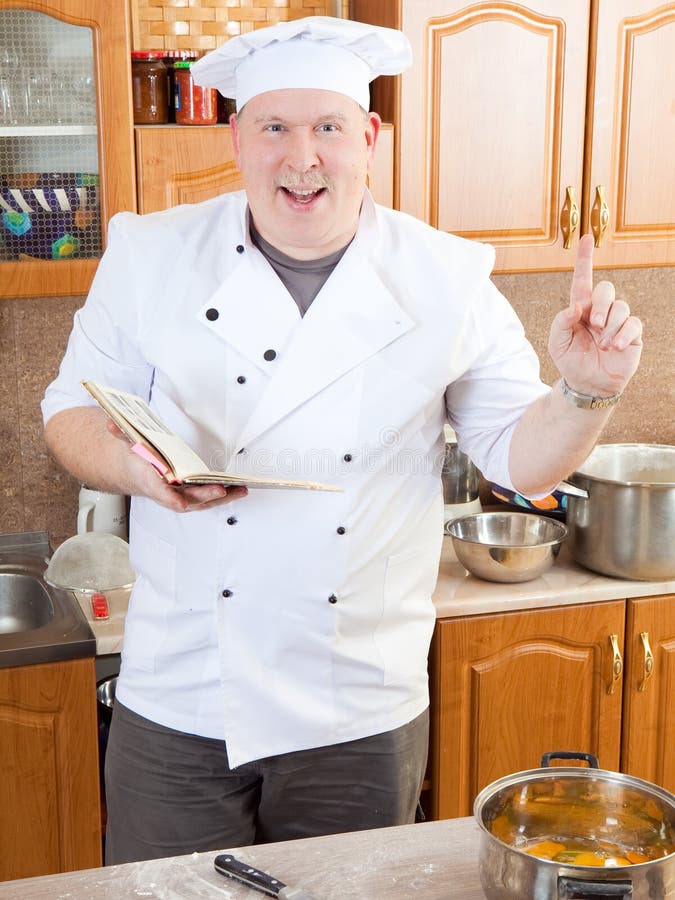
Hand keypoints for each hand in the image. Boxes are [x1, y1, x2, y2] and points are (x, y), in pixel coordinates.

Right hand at [105, 419, 247, 511]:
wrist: (139, 475)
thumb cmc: (138, 461)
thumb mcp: (129, 444)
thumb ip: (122, 434)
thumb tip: (112, 422)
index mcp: (151, 484)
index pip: (160, 494)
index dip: (170, 499)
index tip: (181, 504)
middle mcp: (168, 494)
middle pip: (187, 499)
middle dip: (204, 495)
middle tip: (220, 489)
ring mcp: (182, 497)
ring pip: (203, 501)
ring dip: (223, 497)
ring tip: (241, 489)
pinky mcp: (193, 495)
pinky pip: (210, 497)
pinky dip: (226, 494)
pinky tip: (240, 488)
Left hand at [548, 234, 642, 396]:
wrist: (587, 384)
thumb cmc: (571, 361)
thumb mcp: (557, 343)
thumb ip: (561, 322)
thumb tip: (576, 307)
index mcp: (581, 308)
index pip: (583, 279)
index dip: (584, 259)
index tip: (585, 238)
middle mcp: (601, 310)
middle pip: (606, 289)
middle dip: (600, 305)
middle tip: (594, 324)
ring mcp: (618, 321)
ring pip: (621, 307)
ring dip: (610, 326)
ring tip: (603, 344)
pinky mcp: (632, 333)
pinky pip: (633, 324)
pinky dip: (623, 334)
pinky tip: (614, 347)